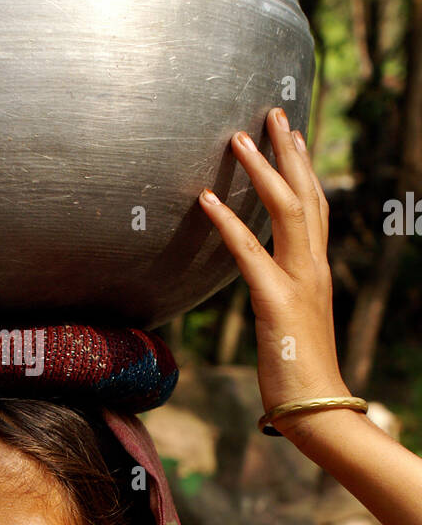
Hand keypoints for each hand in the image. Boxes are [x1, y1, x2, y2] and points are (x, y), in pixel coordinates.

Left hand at [198, 106, 351, 435]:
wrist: (318, 410)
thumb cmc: (300, 375)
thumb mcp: (288, 325)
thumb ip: (278, 298)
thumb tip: (261, 287)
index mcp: (316, 272)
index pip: (314, 208)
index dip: (302, 169)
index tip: (291, 135)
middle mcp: (313, 269)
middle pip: (304, 196)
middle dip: (287, 152)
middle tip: (272, 113)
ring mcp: (299, 283)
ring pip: (285, 212)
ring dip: (261, 171)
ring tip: (240, 137)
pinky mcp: (276, 302)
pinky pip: (249, 252)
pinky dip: (228, 222)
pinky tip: (207, 199)